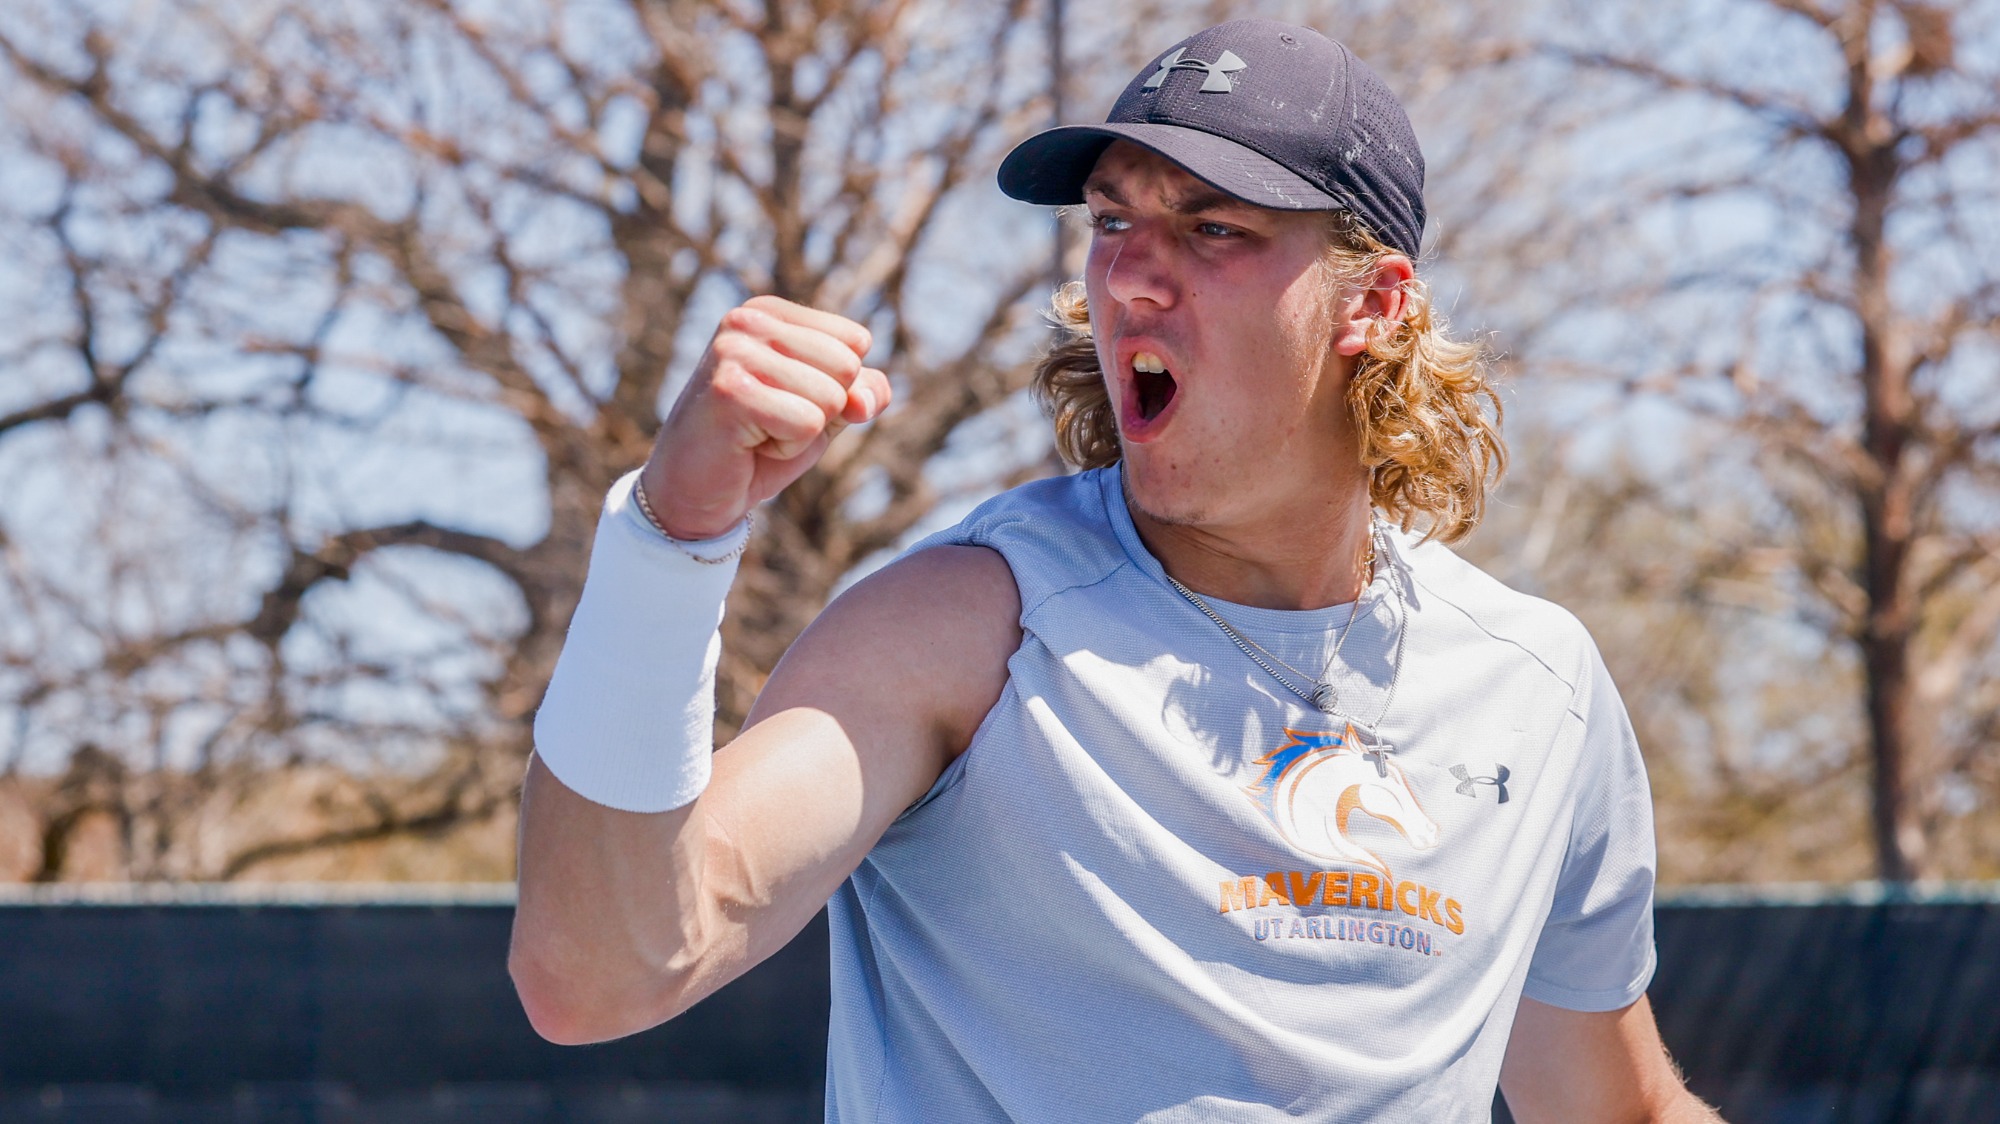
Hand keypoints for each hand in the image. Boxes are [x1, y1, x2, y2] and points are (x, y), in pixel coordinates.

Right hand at [641, 296, 890, 539]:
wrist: (694, 492)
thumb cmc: (759, 446)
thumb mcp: (824, 412)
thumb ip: (863, 392)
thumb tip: (865, 400)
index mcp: (769, 312)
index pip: (856, 341)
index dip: (837, 387)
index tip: (785, 400)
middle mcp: (747, 320)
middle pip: (847, 366)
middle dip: (821, 409)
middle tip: (769, 421)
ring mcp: (734, 352)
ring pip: (830, 397)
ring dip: (802, 431)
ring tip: (757, 432)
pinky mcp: (730, 391)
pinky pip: (808, 424)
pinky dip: (787, 447)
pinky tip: (748, 444)